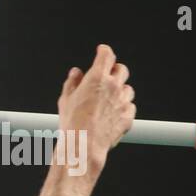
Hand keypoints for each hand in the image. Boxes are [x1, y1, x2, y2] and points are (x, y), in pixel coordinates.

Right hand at [56, 45, 135, 175]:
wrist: (83, 145)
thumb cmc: (71, 123)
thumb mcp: (65, 100)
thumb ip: (72, 83)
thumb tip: (76, 73)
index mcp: (96, 78)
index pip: (106, 55)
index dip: (104, 51)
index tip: (102, 51)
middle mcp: (113, 86)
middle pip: (121, 69)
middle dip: (114, 70)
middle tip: (107, 77)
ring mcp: (123, 100)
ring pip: (127, 88)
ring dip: (119, 90)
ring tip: (108, 100)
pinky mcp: (128, 115)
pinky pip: (129, 106)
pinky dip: (123, 107)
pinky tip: (112, 114)